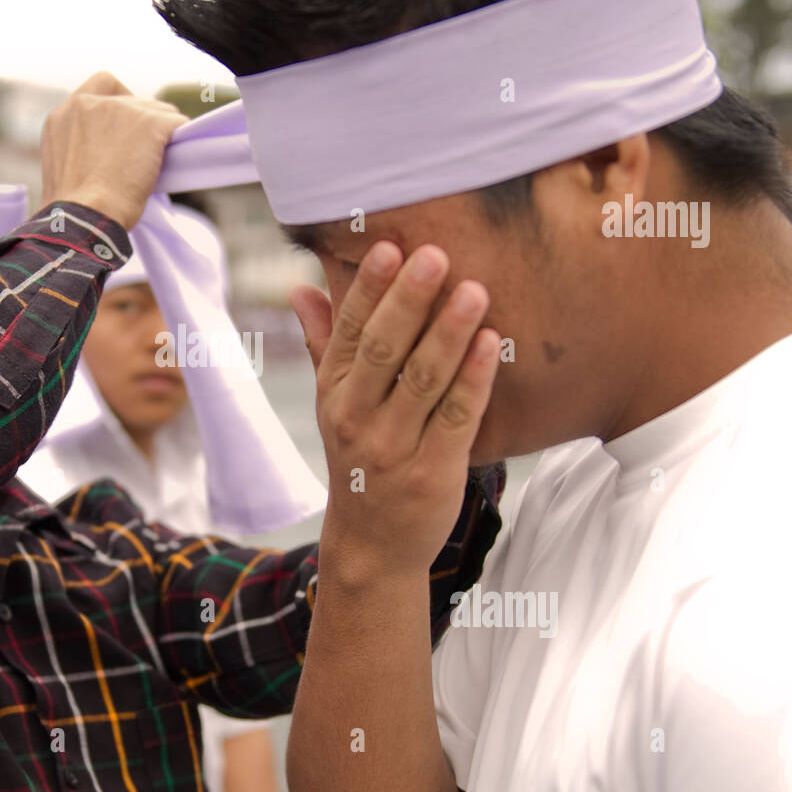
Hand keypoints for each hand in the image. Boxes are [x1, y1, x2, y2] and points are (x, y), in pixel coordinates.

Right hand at [41, 70, 186, 230]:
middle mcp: (89, 104)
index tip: (125, 123)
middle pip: (133, 99)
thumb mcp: (61, 167)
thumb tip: (105, 153)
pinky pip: (176, 123)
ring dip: (161, 132)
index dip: (119, 100)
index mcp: (65, 115)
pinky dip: (180, 137)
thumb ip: (79, 147)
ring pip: (158, 110)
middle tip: (146, 151)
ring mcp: (121, 111)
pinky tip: (178, 155)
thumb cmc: (74, 208)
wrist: (86, 218)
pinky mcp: (150, 123)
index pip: (102, 85)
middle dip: (142, 122)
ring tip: (160, 161)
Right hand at [289, 241, 499, 572]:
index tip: (389, 247)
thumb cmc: (360, 459)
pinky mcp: (432, 472)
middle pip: (384, 349)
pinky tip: (491, 343)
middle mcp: (357, 417)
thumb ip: (323, 342)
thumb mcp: (334, 403)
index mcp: (335, 392)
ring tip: (475, 290)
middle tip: (435, 254)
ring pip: (423, 380)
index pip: (350, 331)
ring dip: (449, 332)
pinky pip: (457, 418)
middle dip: (410, 300)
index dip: (369, 288)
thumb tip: (299, 287)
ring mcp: (393, 447)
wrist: (372, 544)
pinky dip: (474, 379)